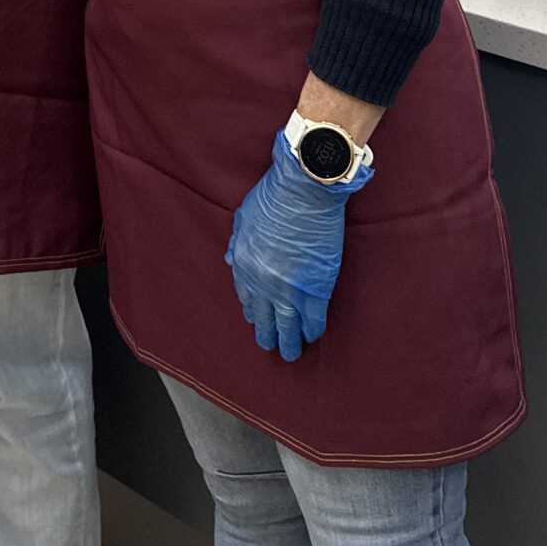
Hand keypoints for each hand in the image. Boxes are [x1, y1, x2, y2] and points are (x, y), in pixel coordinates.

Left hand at [225, 130, 370, 360]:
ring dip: (290, 341)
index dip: (253, 310)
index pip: (247, 297)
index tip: (257, 318)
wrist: (302, 192)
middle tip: (272, 346)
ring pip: (288, 324)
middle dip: (268, 334)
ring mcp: (290, 288)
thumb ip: (237, 242)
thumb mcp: (243, 218)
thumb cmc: (273, 197)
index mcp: (244, 264)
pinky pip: (314, 317)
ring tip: (292, 353)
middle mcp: (263, 282)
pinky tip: (314, 336)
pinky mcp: (316, 287)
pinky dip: (314, 329)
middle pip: (265, 317)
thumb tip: (230, 259)